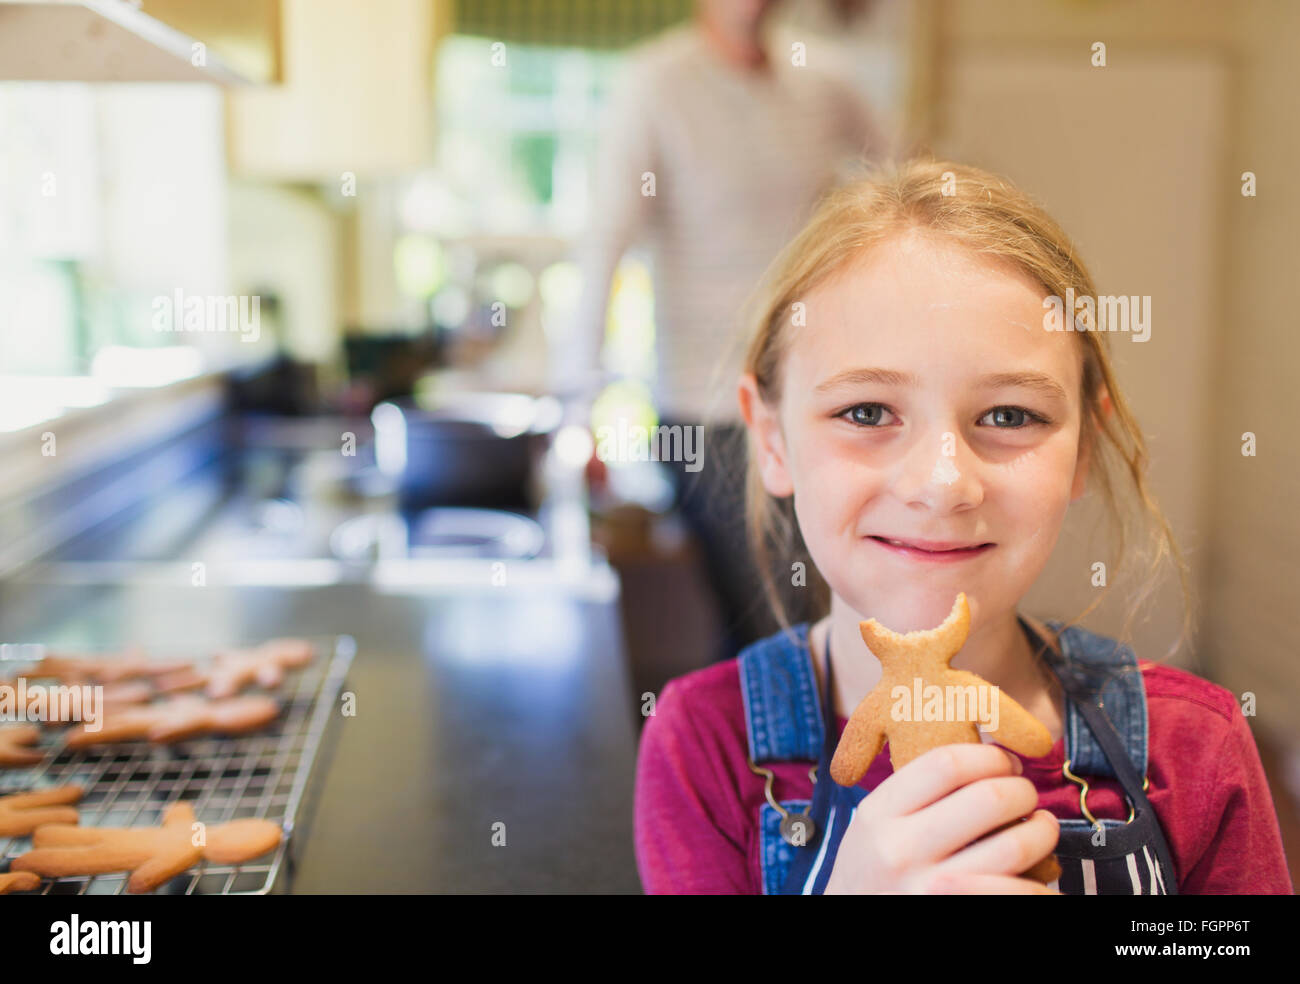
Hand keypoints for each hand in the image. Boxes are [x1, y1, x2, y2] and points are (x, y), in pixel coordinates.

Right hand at [823, 743, 1060, 893]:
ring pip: (1014, 846)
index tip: (1005, 764)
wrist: (852, 917)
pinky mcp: (956, 911)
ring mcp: (931, 889)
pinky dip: (1041, 881)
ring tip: (1040, 828)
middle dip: (1023, 792)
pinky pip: (1018, 892)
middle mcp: (901, 850)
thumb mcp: (872, 826)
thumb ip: (914, 794)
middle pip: (989, 797)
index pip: (946, 764)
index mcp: (880, 814)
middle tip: (1025, 797)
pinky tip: (1038, 871)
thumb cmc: (873, 875)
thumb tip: (987, 762)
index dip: (990, 757)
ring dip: (1042, 831)